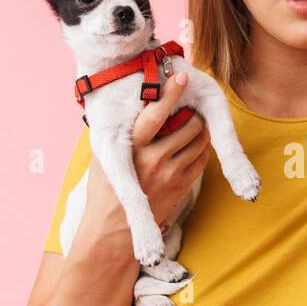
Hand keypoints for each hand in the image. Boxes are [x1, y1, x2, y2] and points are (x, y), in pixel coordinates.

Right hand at [83, 73, 210, 234]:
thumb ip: (120, 133)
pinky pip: (202, 159)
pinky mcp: (181, 187)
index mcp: (130, 148)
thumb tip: (132, 102)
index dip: (171, 93)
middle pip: (189, 126)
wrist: (113, 229)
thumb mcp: (104, 156)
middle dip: (194, 113)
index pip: (155, 114)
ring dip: (201, 129)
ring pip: (200, 141)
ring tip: (193, 122)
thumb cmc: (104, 188)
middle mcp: (153, 160)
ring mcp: (170, 175)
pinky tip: (193, 144)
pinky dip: (202, 147)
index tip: (182, 76)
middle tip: (190, 106)